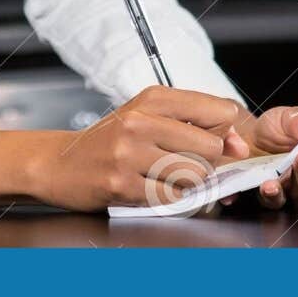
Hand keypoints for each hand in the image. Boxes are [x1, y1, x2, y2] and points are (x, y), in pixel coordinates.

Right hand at [24, 86, 243, 211]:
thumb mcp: (148, 117)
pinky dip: (168, 198)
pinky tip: (150, 187)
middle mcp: (141, 121)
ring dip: (188, 183)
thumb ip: (193, 124)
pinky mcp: (122, 184)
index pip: (218, 110)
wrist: (59, 163)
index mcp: (152, 98)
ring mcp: (130, 153)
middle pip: (210, 146)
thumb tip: (237, 143)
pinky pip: (170, 197)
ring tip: (165, 176)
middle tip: (187, 163)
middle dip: (207, 162)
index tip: (217, 142)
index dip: (226, 132)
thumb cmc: (110, 140)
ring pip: (193, 174)